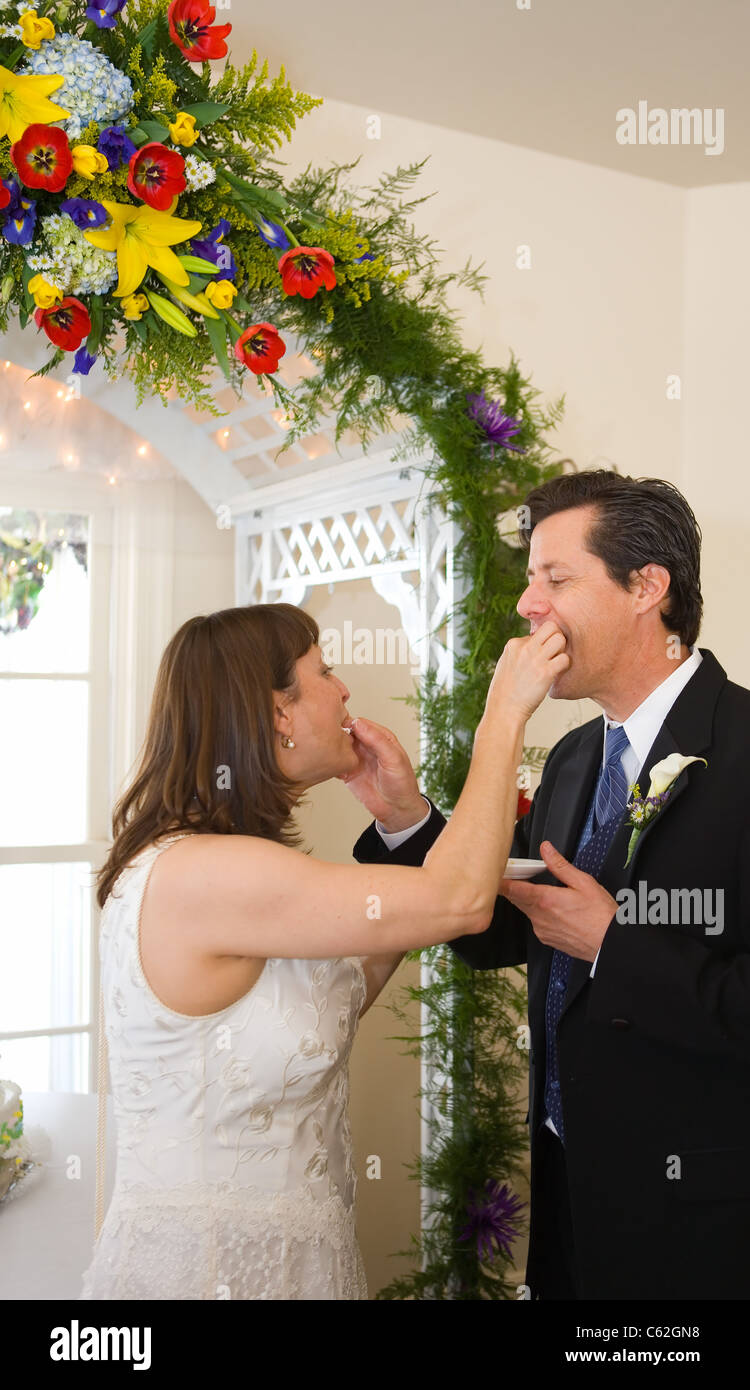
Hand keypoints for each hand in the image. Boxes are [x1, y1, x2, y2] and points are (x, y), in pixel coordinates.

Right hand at [337, 717, 425, 829]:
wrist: (397, 810)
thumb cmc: (402, 783)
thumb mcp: (393, 758)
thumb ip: (377, 740)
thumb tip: (358, 723)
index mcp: (380, 738)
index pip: (360, 723)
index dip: (349, 723)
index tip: (338, 725)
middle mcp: (367, 746)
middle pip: (347, 733)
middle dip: (336, 734)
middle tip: (327, 738)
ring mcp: (357, 759)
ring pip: (339, 747)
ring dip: (331, 748)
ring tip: (325, 751)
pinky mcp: (348, 772)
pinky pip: (336, 764)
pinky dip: (330, 764)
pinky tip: (327, 765)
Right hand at [483, 621, 569, 723]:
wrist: (504, 710)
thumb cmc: (506, 691)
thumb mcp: (506, 664)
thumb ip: (519, 652)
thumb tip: (533, 643)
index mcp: (513, 644)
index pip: (537, 632)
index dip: (542, 643)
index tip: (540, 656)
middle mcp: (525, 648)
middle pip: (551, 627)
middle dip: (556, 638)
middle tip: (554, 654)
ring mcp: (535, 659)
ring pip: (560, 638)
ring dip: (562, 650)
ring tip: (555, 663)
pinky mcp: (545, 672)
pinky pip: (565, 658)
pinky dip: (565, 665)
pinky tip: (557, 674)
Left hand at [498, 841, 618, 961]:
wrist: (610, 944)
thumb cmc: (601, 916)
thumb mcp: (583, 883)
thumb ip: (560, 865)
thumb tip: (546, 849)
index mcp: (545, 900)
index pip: (511, 888)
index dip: (501, 880)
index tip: (497, 872)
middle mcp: (539, 917)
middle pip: (515, 899)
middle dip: (514, 887)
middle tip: (518, 875)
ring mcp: (542, 930)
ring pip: (526, 911)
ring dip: (529, 900)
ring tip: (542, 892)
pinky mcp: (547, 939)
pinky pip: (536, 923)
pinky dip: (539, 914)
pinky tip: (554, 910)